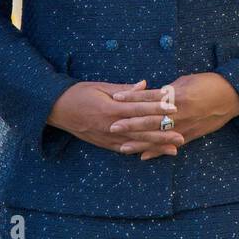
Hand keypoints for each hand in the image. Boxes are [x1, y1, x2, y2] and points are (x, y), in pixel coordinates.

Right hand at [47, 80, 185, 156]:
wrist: (56, 109)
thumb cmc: (79, 93)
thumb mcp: (101, 86)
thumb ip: (124, 89)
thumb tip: (145, 85)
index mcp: (111, 108)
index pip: (139, 109)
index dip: (157, 109)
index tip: (173, 108)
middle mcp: (111, 125)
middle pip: (141, 130)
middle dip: (162, 133)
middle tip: (181, 135)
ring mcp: (107, 137)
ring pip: (136, 143)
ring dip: (155, 146)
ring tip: (173, 149)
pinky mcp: (103, 144)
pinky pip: (124, 149)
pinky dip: (139, 152)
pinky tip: (151, 154)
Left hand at [112, 72, 238, 159]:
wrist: (232, 95)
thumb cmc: (209, 84)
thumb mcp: (186, 82)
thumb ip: (168, 91)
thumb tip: (152, 94)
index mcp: (177, 95)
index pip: (148, 96)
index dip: (131, 98)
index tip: (115, 99)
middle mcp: (179, 112)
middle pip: (150, 119)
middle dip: (130, 124)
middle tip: (112, 126)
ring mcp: (185, 126)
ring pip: (158, 135)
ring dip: (139, 142)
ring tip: (121, 147)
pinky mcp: (191, 134)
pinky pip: (170, 144)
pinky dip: (156, 151)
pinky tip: (143, 157)